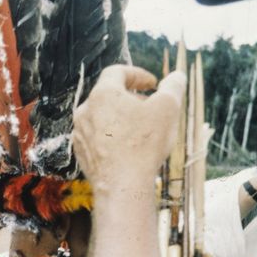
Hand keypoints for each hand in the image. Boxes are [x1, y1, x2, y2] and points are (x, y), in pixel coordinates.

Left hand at [72, 65, 185, 192]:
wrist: (121, 184)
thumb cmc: (144, 144)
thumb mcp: (167, 109)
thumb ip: (173, 87)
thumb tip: (177, 76)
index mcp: (102, 94)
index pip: (117, 72)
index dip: (137, 74)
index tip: (153, 84)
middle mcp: (85, 110)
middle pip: (109, 95)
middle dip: (131, 97)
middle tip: (151, 107)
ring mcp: (80, 131)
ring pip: (102, 116)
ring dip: (122, 117)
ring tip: (142, 128)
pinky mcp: (80, 150)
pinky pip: (97, 136)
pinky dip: (112, 135)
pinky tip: (129, 146)